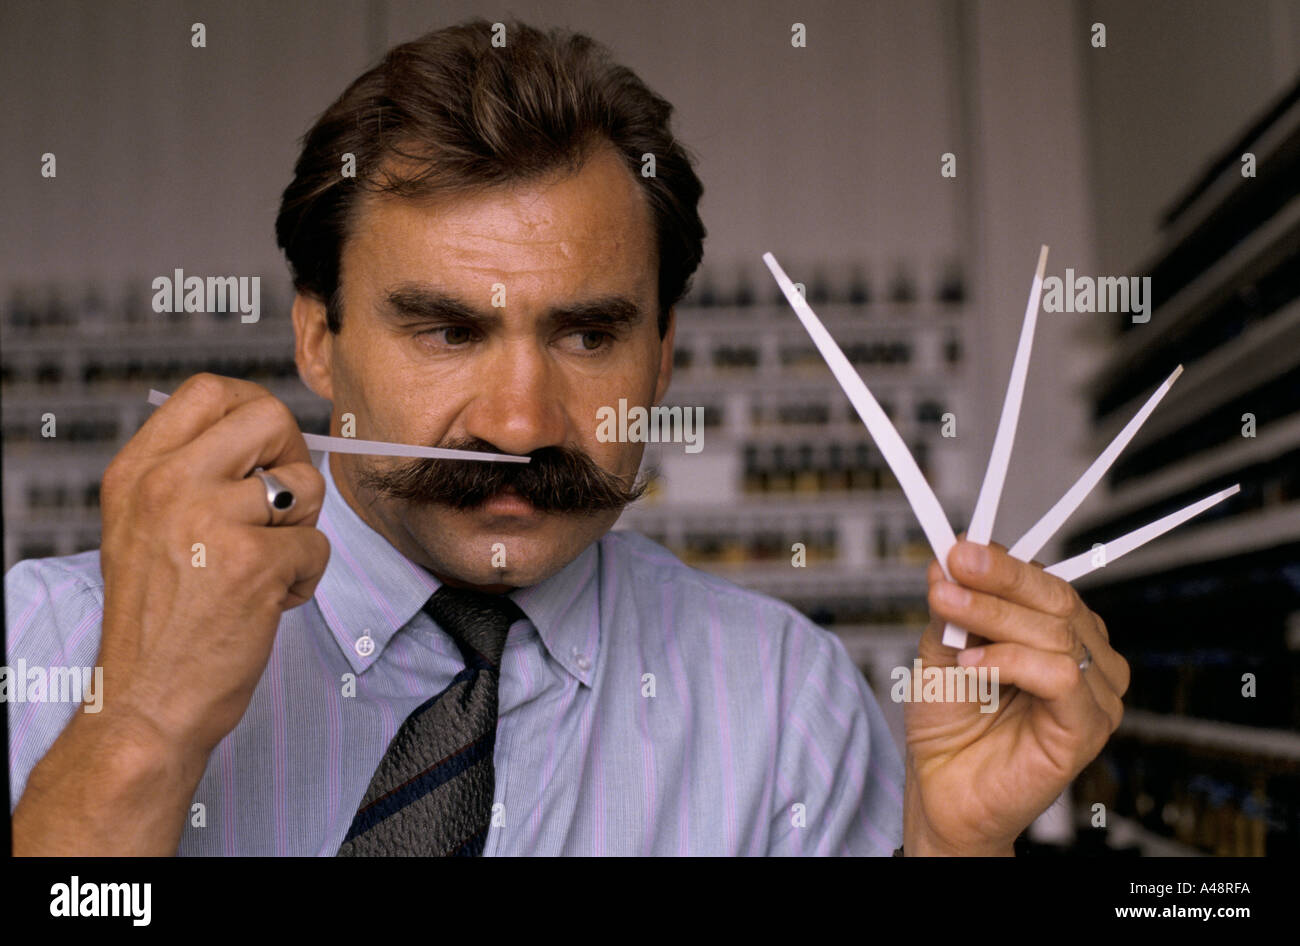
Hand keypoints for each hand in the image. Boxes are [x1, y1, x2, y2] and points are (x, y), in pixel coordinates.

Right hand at [97, 373, 329, 759]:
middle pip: (269, 418)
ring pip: (304, 487)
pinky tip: (266, 603)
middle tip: (279, 509)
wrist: (144, 705)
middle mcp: (168, 485)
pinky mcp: (253, 564)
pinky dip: (304, 579)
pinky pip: (317, 546)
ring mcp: (210, 521)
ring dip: (299, 531)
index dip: (254, 409)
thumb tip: (266, 433)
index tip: (265, 449)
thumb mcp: (145, 525)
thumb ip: (192, 472)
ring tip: (262, 567)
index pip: (209, 390)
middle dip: (292, 461)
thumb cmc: (158, 622)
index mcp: (138, 470)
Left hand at [901, 538, 1129, 854]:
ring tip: (947, 618)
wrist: (941, 788)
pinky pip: (1060, 676)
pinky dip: (1010, 661)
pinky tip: (972, 666)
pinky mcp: (1088, 728)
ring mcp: (1094, 694)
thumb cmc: (949, 724)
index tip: (958, 548)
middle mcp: (1085, 658)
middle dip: (998, 579)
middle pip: (1056, 599)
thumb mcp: (942, 647)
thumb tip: (951, 557)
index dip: (1003, 561)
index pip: (1045, 582)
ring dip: (992, 617)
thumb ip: (952, 604)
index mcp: (1058, 632)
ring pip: (1056, 632)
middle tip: (953, 567)